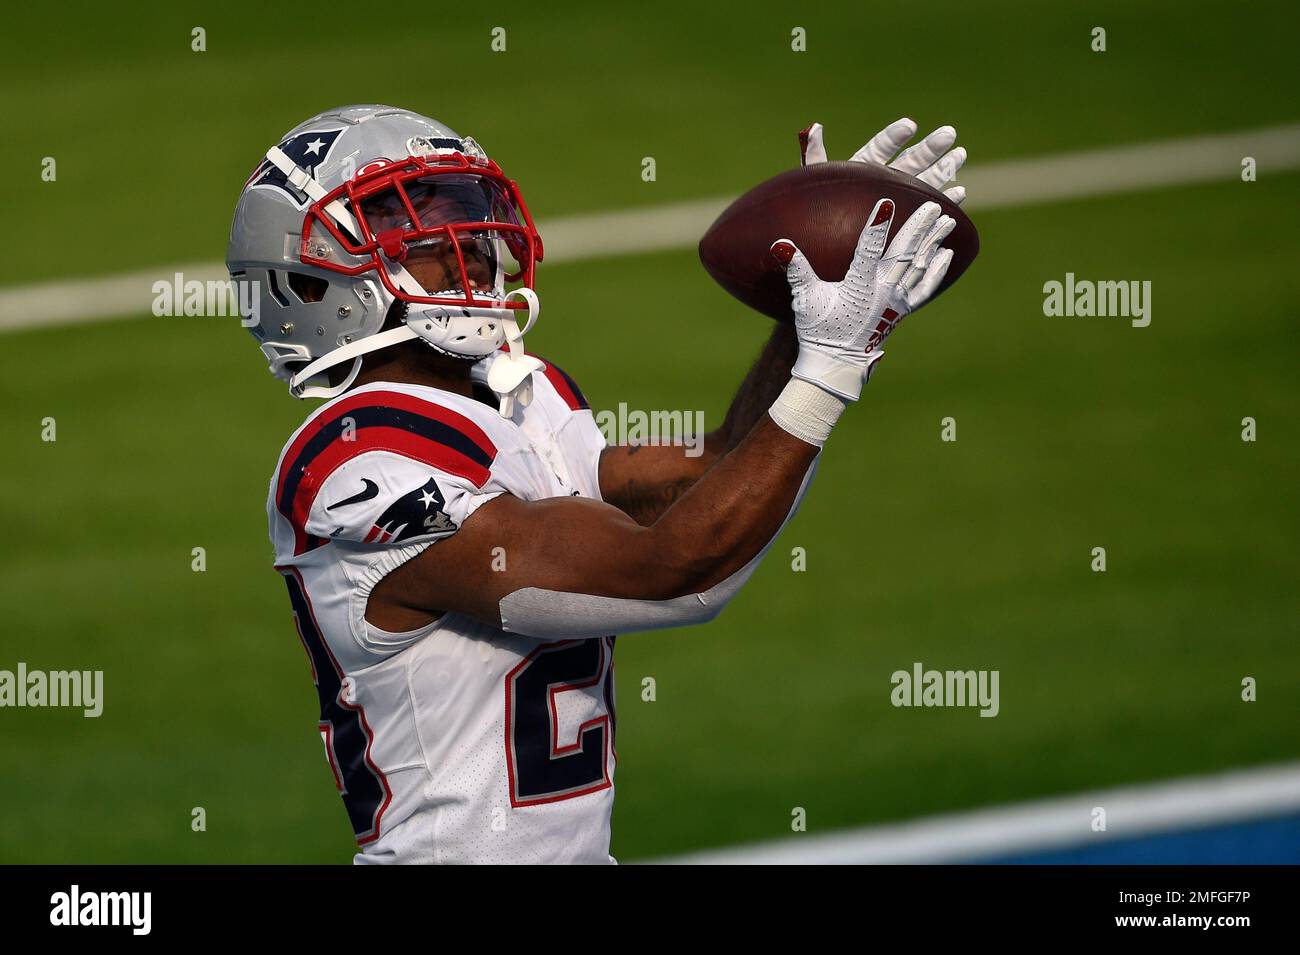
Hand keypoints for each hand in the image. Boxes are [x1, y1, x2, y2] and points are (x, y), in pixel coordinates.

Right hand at [771, 198, 954, 400]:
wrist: (837, 363)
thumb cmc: (819, 329)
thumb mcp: (805, 299)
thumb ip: (796, 270)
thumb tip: (780, 245)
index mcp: (858, 286)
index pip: (869, 251)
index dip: (877, 226)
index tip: (886, 203)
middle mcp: (882, 292)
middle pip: (905, 254)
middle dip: (920, 228)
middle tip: (935, 204)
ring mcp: (895, 301)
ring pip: (920, 267)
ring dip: (934, 242)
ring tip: (948, 220)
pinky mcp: (902, 310)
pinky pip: (925, 288)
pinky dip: (937, 270)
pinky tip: (945, 253)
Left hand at [800, 118, 967, 204]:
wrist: (821, 249)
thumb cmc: (812, 214)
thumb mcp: (813, 182)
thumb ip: (815, 154)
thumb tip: (814, 126)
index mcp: (862, 168)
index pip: (881, 147)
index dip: (895, 137)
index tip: (910, 126)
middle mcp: (883, 180)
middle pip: (910, 160)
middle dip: (930, 148)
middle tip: (949, 134)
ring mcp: (896, 199)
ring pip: (924, 180)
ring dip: (943, 168)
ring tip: (960, 155)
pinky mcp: (906, 219)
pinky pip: (927, 207)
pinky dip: (944, 200)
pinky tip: (959, 191)